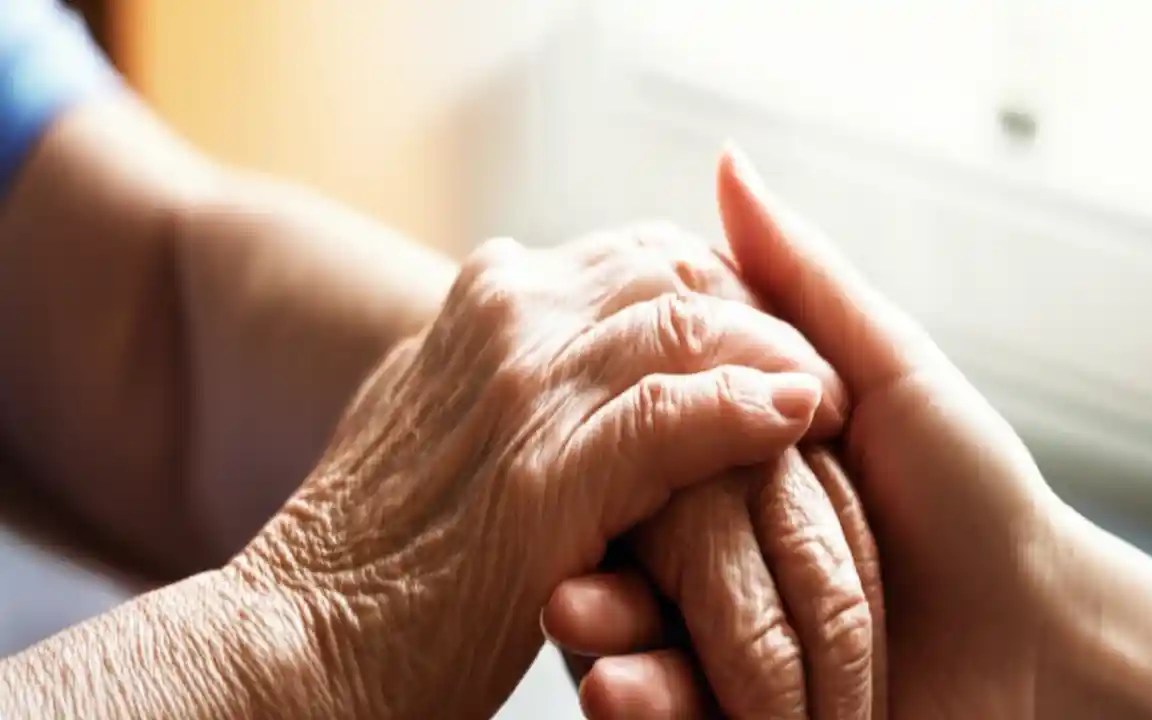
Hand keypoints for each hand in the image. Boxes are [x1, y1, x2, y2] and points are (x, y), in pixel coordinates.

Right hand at [228, 225, 848, 717]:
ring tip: (830, 397)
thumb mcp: (432, 420)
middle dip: (759, 308)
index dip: (718, 287)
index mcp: (483, 300)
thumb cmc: (375, 554)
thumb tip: (567, 355)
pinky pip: (671, 412)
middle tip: (819, 360)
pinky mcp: (542, 473)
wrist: (297, 643)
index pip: (639, 256)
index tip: (769, 331)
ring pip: (686, 324)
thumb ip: (498, 371)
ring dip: (775, 353)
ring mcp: (521, 387)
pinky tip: (797, 419)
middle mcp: (505, 319)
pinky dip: (745, 408)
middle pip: (675, 270)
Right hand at [545, 150, 1074, 718]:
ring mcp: (722, 636)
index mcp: (729, 470)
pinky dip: (644, 705)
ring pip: (633, 640)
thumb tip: (726, 163)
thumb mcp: (886, 371)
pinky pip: (673, 709)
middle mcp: (714, 551)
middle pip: (622, 559)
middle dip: (589, 577)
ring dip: (601, 644)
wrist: (1043, 641)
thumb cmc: (974, 496)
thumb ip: (800, 281)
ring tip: (577, 634)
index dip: (598, 460)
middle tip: (561, 591)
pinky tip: (622, 696)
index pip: (639, 461)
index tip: (557, 447)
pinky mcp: (736, 709)